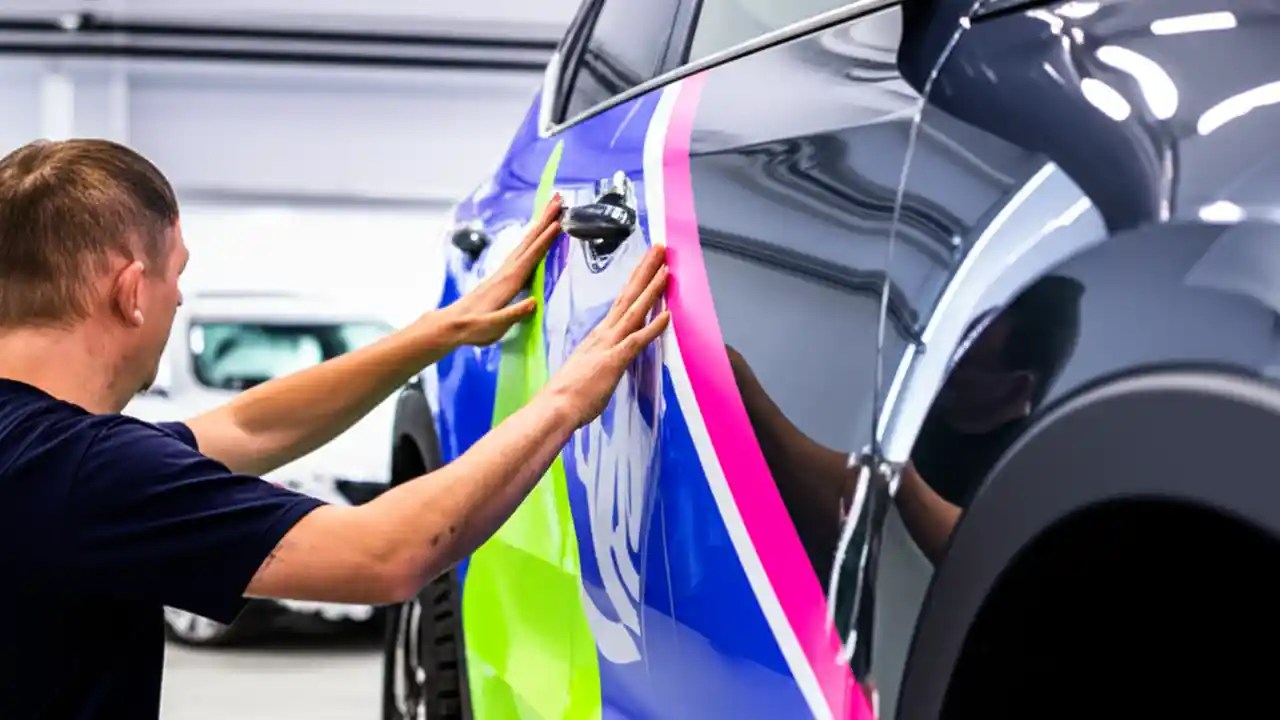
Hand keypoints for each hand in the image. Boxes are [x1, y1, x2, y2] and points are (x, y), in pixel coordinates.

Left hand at [435, 194, 563, 345]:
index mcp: (507, 283)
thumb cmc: (473, 328)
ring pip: (525, 243)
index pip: (530, 258)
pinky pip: (522, 251)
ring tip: (552, 209)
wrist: (451, 325)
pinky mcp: (502, 276)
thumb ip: (512, 315)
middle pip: (529, 241)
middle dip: (544, 220)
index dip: (545, 241)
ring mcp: (503, 272)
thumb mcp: (492, 326)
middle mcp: (506, 272)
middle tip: (558, 199)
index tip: (558, 224)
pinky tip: (535, 236)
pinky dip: (532, 239)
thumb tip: (534, 302)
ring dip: (540, 225)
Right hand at [544, 244, 669, 426]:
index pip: (621, 302)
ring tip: (665, 267)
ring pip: (634, 310)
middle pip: (628, 296)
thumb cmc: (568, 395)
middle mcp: (604, 333)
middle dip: (645, 270)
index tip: (647, 264)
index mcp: (599, 335)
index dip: (636, 282)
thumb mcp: (588, 370)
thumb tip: (607, 360)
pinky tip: (667, 314)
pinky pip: (637, 340)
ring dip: (651, 289)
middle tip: (659, 248)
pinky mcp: (614, 360)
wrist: (555, 407)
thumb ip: (601, 360)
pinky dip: (653, 326)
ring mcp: (609, 344)